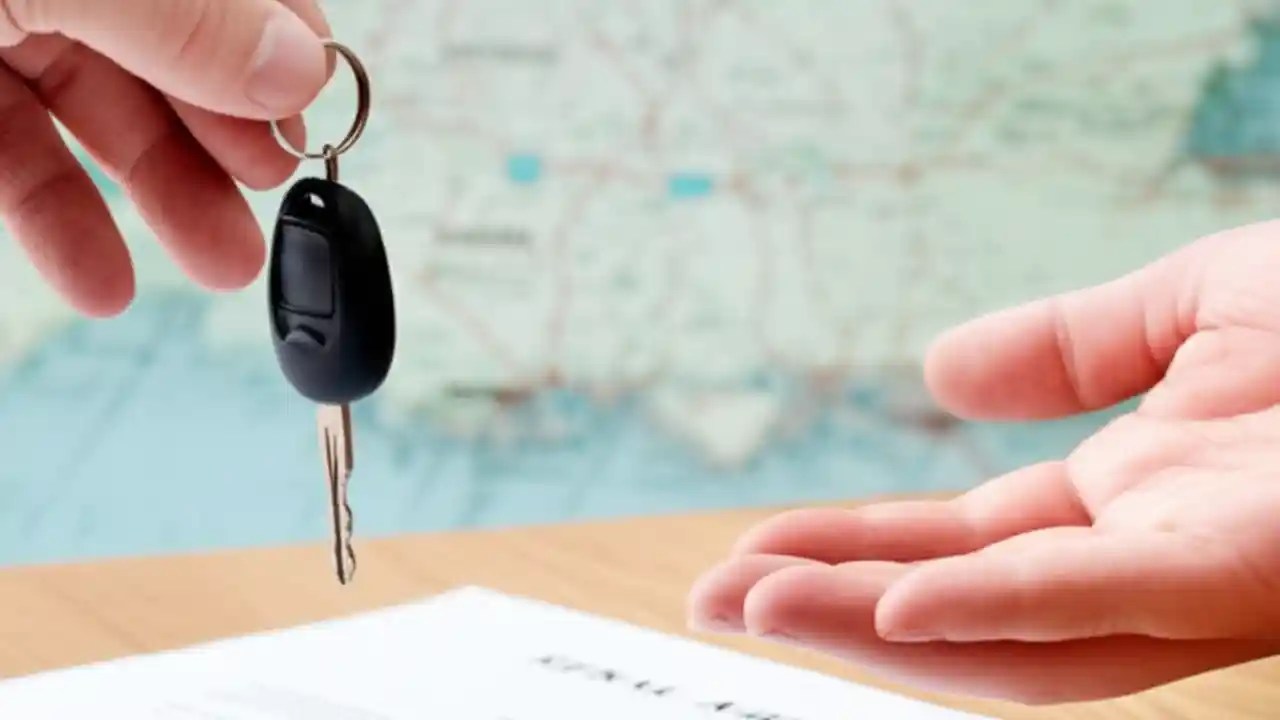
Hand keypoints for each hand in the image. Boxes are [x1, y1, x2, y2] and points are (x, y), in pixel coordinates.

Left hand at [0, 0, 330, 316]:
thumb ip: (183, 16)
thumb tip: (296, 70)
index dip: (275, 29)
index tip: (310, 93)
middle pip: (168, 52)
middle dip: (231, 132)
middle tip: (274, 188)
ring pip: (96, 114)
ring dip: (168, 197)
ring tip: (226, 264)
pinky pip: (10, 158)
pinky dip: (61, 223)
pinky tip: (103, 284)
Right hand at [688, 219, 1279, 704]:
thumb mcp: (1199, 303)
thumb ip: (1071, 342)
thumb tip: (939, 372)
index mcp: (1134, 502)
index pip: (960, 545)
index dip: (850, 546)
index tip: (756, 549)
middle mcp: (1142, 559)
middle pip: (954, 607)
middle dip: (827, 608)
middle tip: (708, 602)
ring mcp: (1186, 575)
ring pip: (1001, 635)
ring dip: (868, 628)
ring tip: (754, 609)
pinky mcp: (1232, 571)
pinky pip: (1091, 604)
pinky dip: (989, 609)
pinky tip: (896, 609)